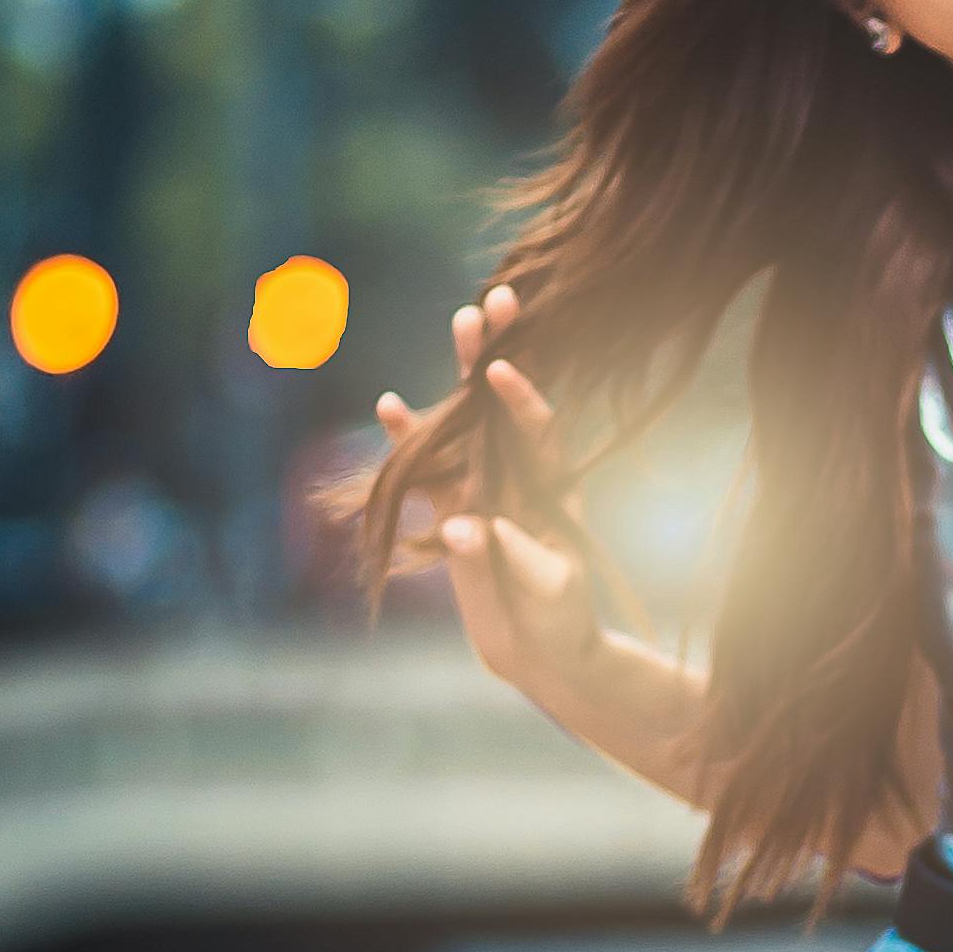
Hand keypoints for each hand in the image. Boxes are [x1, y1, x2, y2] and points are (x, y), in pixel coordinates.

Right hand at [374, 283, 602, 701]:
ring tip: (460, 316)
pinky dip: (408, 438)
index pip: (541, 431)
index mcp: (554, 486)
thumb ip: (517, 555)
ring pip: (467, 422)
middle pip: (504, 405)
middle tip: (494, 301)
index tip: (504, 372)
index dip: (523, 400)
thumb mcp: (552, 590)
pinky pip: (427, 468)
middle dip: (498, 353)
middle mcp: (519, 474)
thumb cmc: (562, 618)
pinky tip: (390, 404)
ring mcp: (483, 485)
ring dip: (460, 376)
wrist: (541, 649)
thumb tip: (466, 527)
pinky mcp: (451, 509)